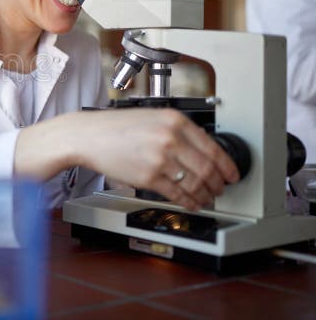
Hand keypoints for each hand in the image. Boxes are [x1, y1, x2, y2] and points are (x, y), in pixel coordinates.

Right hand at [30, 108, 239, 210]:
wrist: (88, 136)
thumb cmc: (114, 127)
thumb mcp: (151, 117)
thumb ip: (177, 130)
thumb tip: (202, 152)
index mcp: (174, 120)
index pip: (213, 147)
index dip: (227, 166)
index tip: (232, 174)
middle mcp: (170, 137)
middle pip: (207, 168)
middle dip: (218, 183)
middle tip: (221, 189)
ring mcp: (160, 158)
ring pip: (195, 183)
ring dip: (205, 195)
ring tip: (206, 198)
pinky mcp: (149, 177)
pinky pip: (177, 194)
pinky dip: (189, 202)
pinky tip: (191, 203)